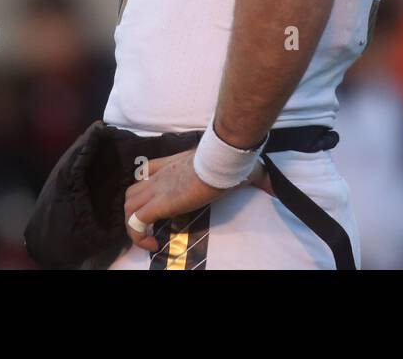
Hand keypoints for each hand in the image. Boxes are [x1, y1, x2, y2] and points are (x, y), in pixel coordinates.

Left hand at [123, 150, 272, 251]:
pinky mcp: (159, 202)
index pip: (146, 172)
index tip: (157, 209)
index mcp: (175, 164)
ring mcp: (158, 188)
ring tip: (150, 238)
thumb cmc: (233, 161)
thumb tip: (275, 188)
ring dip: (133, 224)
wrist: (224, 159)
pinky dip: (137, 235)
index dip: (145, 190)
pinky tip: (152, 244)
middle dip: (135, 211)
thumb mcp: (241, 169)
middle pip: (131, 191)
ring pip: (127, 205)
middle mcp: (161, 175)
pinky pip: (134, 221)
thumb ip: (258, 179)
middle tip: (151, 227)